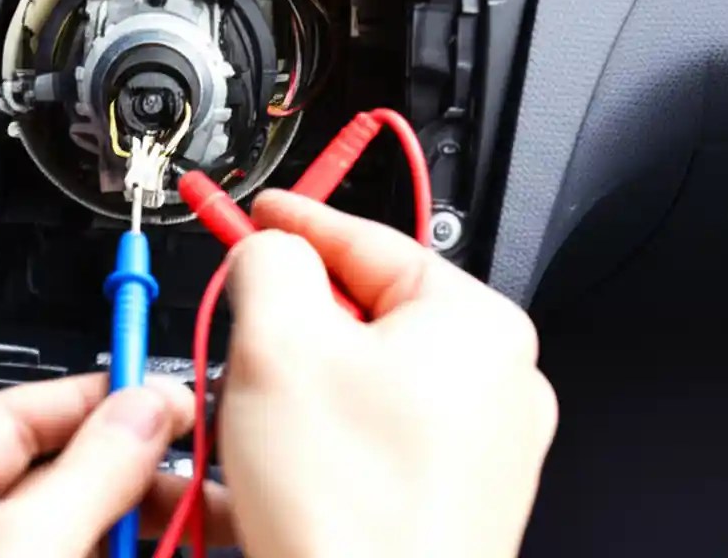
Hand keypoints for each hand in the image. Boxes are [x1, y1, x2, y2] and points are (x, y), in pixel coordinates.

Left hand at [0, 374, 232, 556]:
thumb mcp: (27, 549)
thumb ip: (90, 472)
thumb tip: (144, 405)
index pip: (10, 419)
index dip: (92, 397)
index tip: (160, 391)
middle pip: (64, 477)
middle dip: (142, 467)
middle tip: (207, 456)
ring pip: (95, 532)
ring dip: (160, 517)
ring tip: (218, 514)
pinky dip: (153, 553)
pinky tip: (192, 544)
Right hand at [220, 190, 557, 557]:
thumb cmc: (351, 512)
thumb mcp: (277, 343)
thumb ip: (269, 262)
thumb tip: (269, 248)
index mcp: (475, 327)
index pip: (368, 240)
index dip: (296, 221)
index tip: (256, 214)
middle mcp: (493, 386)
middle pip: (358, 318)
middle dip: (284, 330)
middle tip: (234, 342)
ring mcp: (476, 453)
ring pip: (353, 387)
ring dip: (286, 396)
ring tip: (242, 431)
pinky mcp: (445, 503)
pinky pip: (362, 446)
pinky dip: (307, 447)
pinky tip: (260, 477)